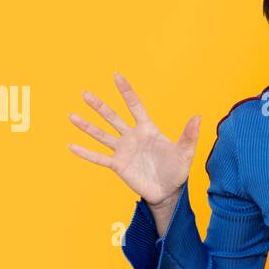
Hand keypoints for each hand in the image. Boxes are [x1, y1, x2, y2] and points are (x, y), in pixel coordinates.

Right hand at [67, 72, 200, 206]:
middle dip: (99, 106)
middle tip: (85, 94)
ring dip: (87, 126)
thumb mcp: (185, 152)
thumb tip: (198, 117)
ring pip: (101, 135)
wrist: (168, 192)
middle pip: (112, 117)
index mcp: (147, 129)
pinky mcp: (117, 165)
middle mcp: (132, 137)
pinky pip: (98, 158)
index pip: (134, 106)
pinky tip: (71, 146)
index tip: (116, 76)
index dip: (126, 91)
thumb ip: (189, 135)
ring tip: (72, 115)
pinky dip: (85, 152)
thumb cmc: (177, 171)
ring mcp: (123, 151)